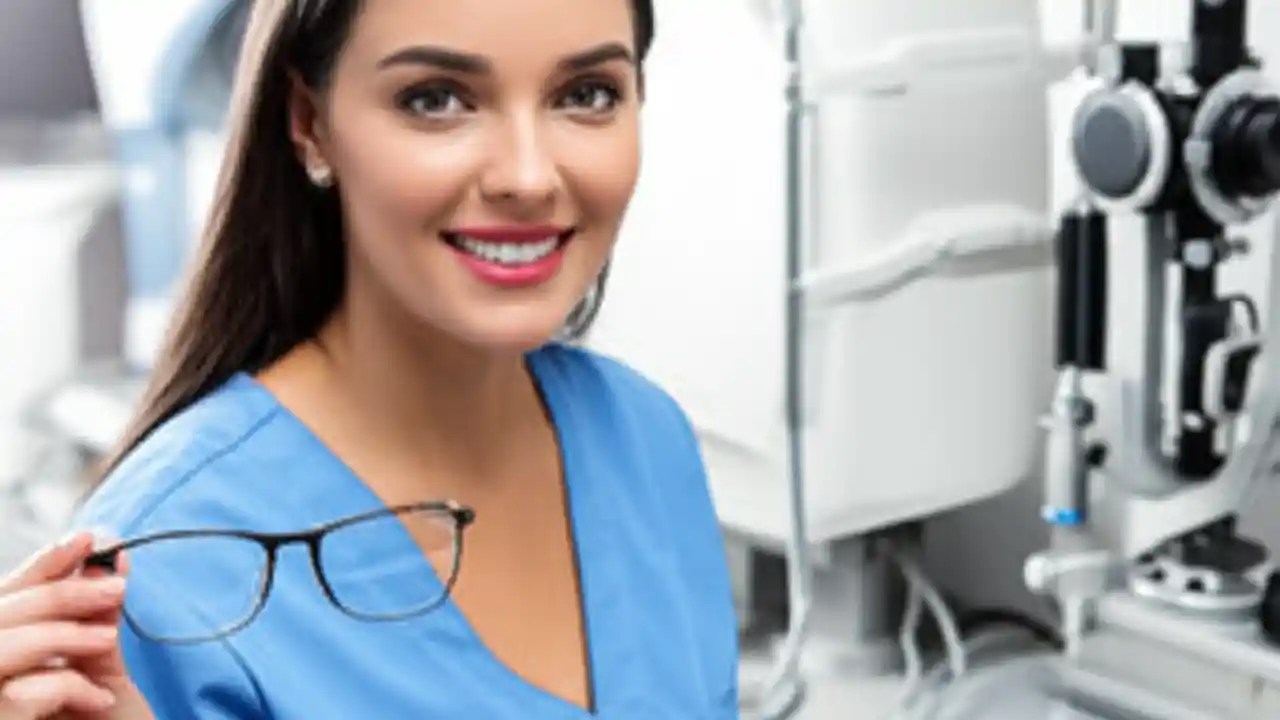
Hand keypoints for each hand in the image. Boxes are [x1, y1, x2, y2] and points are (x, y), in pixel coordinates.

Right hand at [0, 532, 153, 719]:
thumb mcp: (96, 668)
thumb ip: (94, 619)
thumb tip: (111, 556)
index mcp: (5, 647)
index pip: (9, 596)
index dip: (44, 564)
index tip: (90, 537)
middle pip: (0, 616)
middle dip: (61, 594)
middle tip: (118, 586)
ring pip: (1, 650)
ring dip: (59, 637)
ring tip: (107, 639)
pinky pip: (16, 698)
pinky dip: (61, 688)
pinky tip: (98, 698)